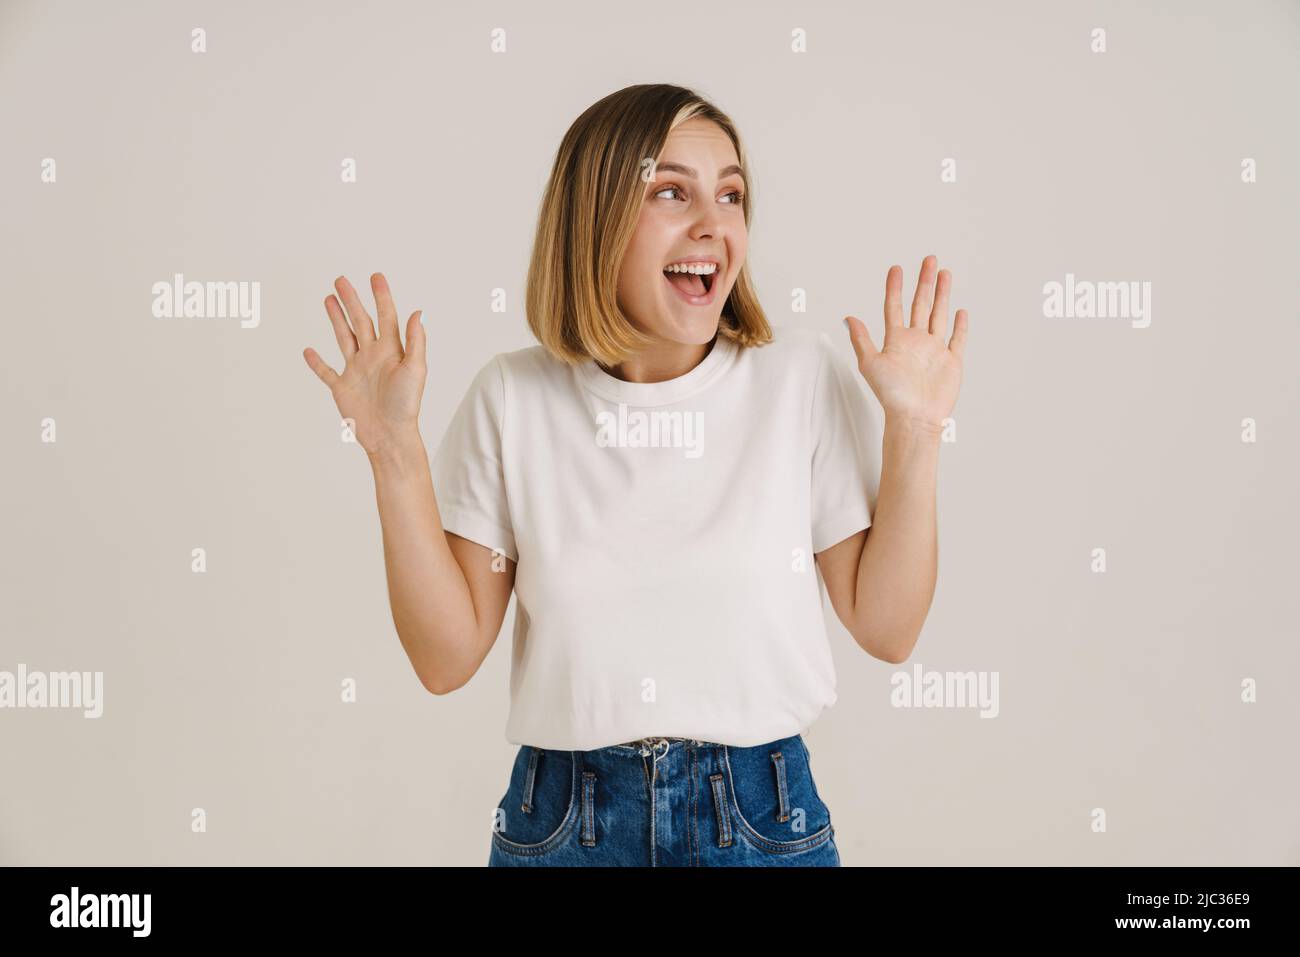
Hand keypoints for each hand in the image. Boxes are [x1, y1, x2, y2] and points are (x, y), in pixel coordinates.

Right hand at [303, 273, 426, 460]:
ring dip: (336, 318)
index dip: (381, 296)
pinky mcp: (342, 387)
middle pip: (360, 321)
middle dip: (351, 300)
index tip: (375, 277)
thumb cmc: (406, 405)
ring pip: (343, 338)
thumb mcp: (415, 369)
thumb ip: (415, 340)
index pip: (386, 316)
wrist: (390, 435)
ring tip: (329, 299)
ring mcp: (356, 371)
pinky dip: (316, 362)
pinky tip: (308, 350)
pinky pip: (326, 371)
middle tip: (341, 280)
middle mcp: (372, 357)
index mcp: (391, 350)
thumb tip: (418, 311)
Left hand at [844, 254, 967, 432]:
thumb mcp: (870, 363)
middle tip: (929, 259)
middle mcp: (916, 342)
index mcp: (896, 340)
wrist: (914, 417)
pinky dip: (960, 325)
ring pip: (939, 315)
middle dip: (925, 282)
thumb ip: (861, 339)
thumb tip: (848, 317)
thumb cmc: (890, 395)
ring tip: (944, 273)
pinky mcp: (951, 361)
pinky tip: (960, 311)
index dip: (895, 288)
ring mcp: (934, 350)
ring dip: (942, 294)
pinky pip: (957, 339)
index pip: (894, 307)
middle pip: (921, 304)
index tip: (896, 268)